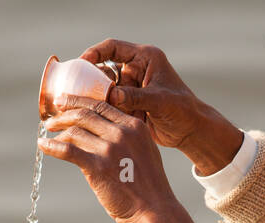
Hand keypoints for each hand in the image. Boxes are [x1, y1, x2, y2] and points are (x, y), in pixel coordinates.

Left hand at [38, 94, 178, 222]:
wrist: (154, 210)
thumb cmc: (149, 187)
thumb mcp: (144, 152)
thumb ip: (127, 139)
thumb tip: (102, 136)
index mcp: (134, 126)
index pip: (101, 105)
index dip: (79, 102)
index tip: (65, 102)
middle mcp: (122, 133)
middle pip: (86, 114)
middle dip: (64, 113)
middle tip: (51, 118)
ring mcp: (109, 149)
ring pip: (75, 131)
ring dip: (57, 131)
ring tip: (48, 134)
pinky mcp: (98, 166)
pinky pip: (68, 151)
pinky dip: (52, 146)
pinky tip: (43, 145)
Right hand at [77, 39, 206, 150]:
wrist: (190, 131)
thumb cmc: (182, 110)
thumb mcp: (159, 101)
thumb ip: (135, 97)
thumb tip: (111, 95)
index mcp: (146, 58)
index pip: (114, 48)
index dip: (95, 52)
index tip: (81, 62)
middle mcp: (136, 69)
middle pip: (105, 68)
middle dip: (90, 79)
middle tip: (74, 89)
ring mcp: (131, 87)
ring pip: (104, 88)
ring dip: (94, 97)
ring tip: (78, 106)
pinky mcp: (128, 104)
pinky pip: (109, 104)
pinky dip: (101, 110)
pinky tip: (89, 118)